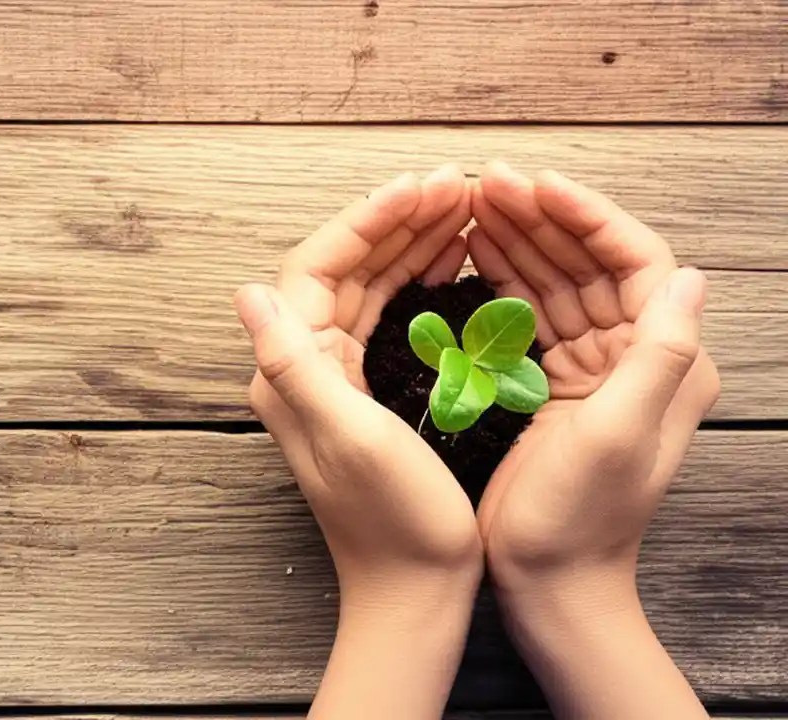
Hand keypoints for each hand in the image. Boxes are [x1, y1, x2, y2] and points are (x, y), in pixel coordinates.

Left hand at [235, 166, 479, 718]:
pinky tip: (450, 260)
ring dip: (407, 242)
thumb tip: (244, 291)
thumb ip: (293, 363)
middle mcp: (301, 367)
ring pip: (364, 286)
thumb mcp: (348, 436)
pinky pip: (382, 315)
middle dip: (394, 221)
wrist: (414, 590)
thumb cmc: (394, 522)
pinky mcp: (361, 392)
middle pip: (341, 268)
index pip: (319, 267)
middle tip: (454, 186)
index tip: (423, 188)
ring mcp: (330, 378)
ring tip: (460, 208)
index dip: (368, 221)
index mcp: (292, 370)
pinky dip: (414, 280)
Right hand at [469, 162, 718, 718]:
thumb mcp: (621, 435)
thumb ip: (660, 355)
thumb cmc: (581, 517)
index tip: (534, 185)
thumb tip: (692, 275)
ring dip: (518, 239)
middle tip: (485, 181)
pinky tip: (471, 253)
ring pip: (557, 282)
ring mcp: (594, 369)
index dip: (587, 215)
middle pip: (591, 263)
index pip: (636, 262)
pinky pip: (531, 315)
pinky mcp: (555, 384)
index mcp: (665, 363)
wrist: (549, 582)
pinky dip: (503, 280)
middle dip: (541, 217)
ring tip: (470, 203)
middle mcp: (636, 357)